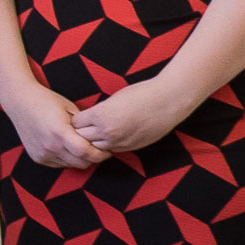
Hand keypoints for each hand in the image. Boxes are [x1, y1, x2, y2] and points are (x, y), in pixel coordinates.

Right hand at [7, 82, 105, 168]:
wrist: (19, 102)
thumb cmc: (46, 101)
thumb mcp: (70, 108)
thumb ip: (84, 125)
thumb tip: (99, 137)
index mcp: (59, 132)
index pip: (86, 152)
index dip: (100, 154)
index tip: (108, 151)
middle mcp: (50, 146)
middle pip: (80, 162)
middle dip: (93, 158)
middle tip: (99, 150)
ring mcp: (42, 153)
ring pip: (71, 165)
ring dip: (80, 159)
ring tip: (83, 147)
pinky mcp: (37, 157)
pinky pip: (59, 164)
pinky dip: (67, 159)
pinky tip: (68, 148)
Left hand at [72, 77, 193, 157]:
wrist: (168, 101)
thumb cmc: (142, 94)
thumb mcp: (114, 99)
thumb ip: (99, 111)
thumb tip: (88, 119)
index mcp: (100, 115)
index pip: (76, 123)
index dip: (78, 119)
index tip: (81, 116)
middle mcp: (107, 131)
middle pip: (81, 137)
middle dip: (82, 132)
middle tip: (85, 127)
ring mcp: (118, 141)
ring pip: (95, 147)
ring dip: (94, 141)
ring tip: (99, 132)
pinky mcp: (130, 147)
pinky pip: (111, 150)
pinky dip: (108, 145)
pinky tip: (112, 137)